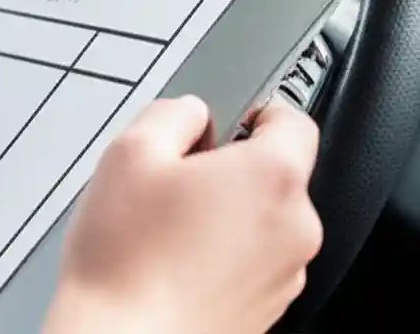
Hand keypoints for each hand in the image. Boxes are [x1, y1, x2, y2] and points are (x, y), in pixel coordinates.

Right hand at [44, 95, 321, 333]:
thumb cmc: (126, 264)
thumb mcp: (130, 151)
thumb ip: (173, 112)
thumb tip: (190, 114)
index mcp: (272, 177)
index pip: (293, 119)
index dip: (254, 110)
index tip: (225, 118)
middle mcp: (293, 228)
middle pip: (274, 174)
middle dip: (227, 169)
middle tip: (173, 181)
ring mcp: (284, 276)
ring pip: (260, 221)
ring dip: (222, 216)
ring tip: (164, 231)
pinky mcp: (266, 311)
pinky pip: (249, 264)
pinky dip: (218, 257)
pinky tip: (171, 264)